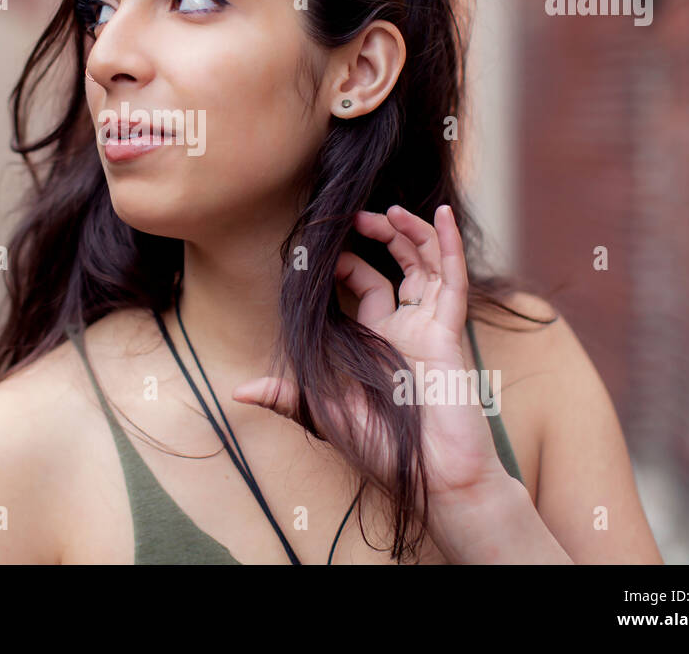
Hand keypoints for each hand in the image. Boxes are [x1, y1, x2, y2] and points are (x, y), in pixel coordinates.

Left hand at [233, 204, 508, 503]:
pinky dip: (447, 245)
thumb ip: (288, 397)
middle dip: (379, 237)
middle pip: (395, 266)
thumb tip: (238, 392)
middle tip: (357, 216)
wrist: (433, 477)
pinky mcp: (448, 332)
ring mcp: (428, 327)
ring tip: (388, 210)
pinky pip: (450, 280)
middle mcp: (402, 328)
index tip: (324, 247)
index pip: (364, 286)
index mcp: (374, 340)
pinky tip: (439, 215)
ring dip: (409, 234)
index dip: (346, 263)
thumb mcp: (326, 415)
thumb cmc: (383, 450)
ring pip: (423, 264)